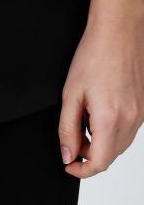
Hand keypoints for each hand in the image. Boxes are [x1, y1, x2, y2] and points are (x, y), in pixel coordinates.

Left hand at [58, 20, 143, 177]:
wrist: (118, 34)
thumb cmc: (94, 58)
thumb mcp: (70, 95)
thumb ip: (67, 129)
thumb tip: (67, 154)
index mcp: (110, 119)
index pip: (100, 162)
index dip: (82, 170)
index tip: (68, 166)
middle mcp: (131, 120)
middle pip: (111, 156)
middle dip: (88, 155)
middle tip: (70, 140)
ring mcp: (141, 115)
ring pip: (120, 145)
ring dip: (100, 144)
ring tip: (82, 122)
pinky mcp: (143, 108)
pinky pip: (127, 131)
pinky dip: (110, 132)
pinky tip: (97, 114)